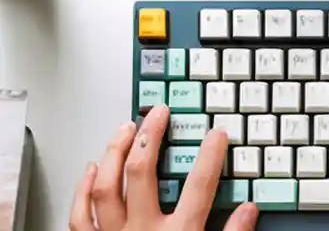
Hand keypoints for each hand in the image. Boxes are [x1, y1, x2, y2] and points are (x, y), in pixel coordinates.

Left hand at [70, 105, 256, 230]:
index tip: (216, 134)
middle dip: (150, 137)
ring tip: (125, 128)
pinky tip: (91, 167)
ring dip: (114, 151)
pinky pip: (79, 214)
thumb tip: (249, 211)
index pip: (199, 186)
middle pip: (142, 172)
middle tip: (159, 113)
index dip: (210, 155)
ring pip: (105, 185)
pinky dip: (83, 187)